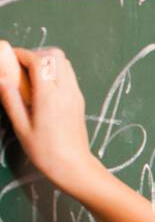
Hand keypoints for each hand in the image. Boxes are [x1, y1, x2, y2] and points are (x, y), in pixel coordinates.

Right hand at [0, 44, 100, 197]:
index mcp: (49, 96)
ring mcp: (76, 95)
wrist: (75, 167)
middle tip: (21, 68)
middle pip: (56, 56)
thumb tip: (1, 79)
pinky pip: (69, 76)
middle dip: (36, 55)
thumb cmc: (45, 151)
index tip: (8, 58)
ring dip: (47, 62)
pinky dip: (56, 73)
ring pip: (65, 63)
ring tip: (31, 78)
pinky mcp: (79, 101)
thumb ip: (10, 100)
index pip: (38, 61)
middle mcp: (66, 91)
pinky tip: (44, 88)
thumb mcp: (21, 127)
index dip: (21, 54)